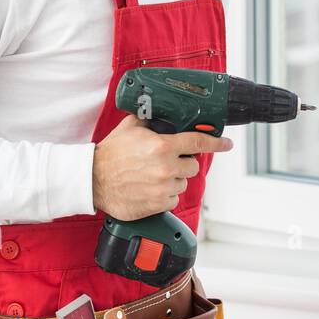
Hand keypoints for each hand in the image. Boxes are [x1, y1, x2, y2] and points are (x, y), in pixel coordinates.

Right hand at [92, 113, 233, 219]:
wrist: (92, 180)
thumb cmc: (110, 154)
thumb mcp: (130, 128)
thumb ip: (152, 120)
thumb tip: (163, 113)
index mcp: (163, 146)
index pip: (198, 142)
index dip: (216, 143)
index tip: (227, 144)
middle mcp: (166, 168)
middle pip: (192, 165)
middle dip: (182, 163)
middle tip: (164, 162)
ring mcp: (162, 188)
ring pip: (182, 183)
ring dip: (173, 180)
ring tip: (152, 176)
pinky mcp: (157, 205)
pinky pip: (173, 200)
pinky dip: (165, 196)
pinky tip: (149, 189)